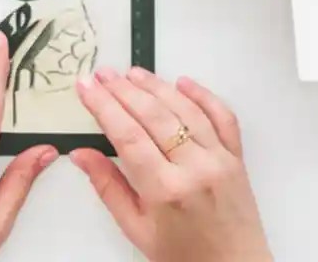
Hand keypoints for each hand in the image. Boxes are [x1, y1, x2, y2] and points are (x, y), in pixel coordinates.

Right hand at [71, 68, 271, 261]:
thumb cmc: (185, 257)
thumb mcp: (136, 229)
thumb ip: (107, 187)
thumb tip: (81, 155)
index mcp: (166, 191)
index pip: (127, 135)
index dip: (103, 106)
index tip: (86, 87)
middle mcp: (196, 170)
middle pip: (154, 115)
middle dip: (123, 90)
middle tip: (102, 74)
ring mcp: (220, 160)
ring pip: (186, 109)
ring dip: (157, 86)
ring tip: (132, 73)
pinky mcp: (237, 158)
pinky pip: (223, 117)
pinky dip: (203, 96)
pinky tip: (182, 82)